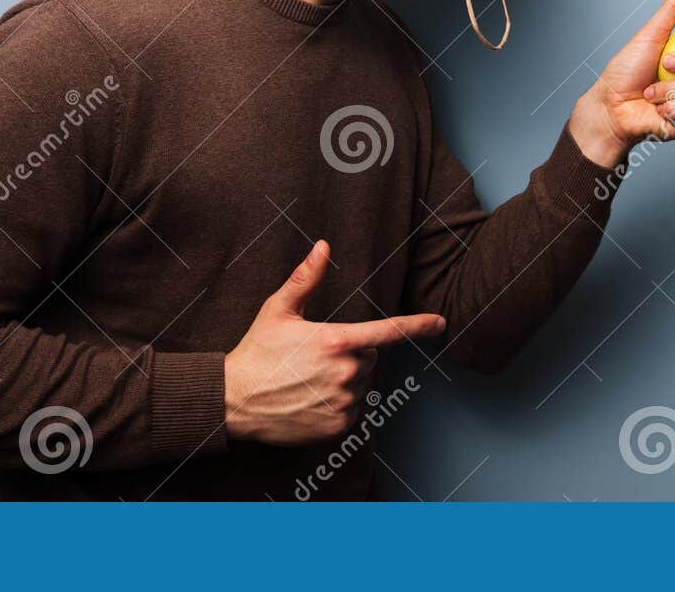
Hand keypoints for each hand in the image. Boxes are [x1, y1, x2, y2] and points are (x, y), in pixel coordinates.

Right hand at [223, 240, 445, 444]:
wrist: (233, 400)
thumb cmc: (256, 351)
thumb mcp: (278, 310)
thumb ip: (305, 278)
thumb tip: (323, 246)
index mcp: (337, 340)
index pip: (388, 332)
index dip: (417, 326)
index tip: (440, 323)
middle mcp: (346, 372)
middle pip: (369, 358)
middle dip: (350, 354)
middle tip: (315, 357)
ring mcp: (343, 402)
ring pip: (361, 385)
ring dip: (345, 381)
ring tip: (308, 380)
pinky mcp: (337, 427)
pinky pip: (352, 411)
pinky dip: (338, 405)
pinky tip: (310, 399)